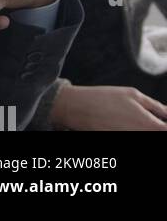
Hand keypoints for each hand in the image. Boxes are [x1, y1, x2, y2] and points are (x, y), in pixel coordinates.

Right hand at [50, 84, 166, 130]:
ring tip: (130, 117)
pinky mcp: (117, 139)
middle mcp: (141, 136)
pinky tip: (123, 122)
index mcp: (149, 124)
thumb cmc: (103, 98)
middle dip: (156, 126)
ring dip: (144, 128)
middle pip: (156, 133)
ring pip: (144, 135)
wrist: (77, 108)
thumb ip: (156, 106)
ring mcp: (129, 139)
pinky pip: (133, 136)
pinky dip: (132, 130)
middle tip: (150, 116)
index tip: (162, 118)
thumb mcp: (133, 94)